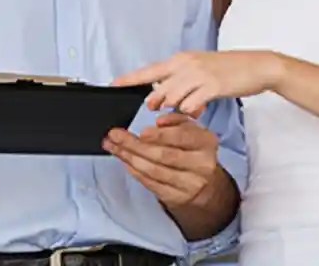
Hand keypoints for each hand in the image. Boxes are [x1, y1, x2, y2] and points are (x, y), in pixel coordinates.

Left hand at [104, 113, 222, 207]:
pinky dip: (134, 171)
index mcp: (206, 143)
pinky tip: (124, 161)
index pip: (183, 137)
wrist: (204, 183)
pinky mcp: (176, 197)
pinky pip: (151, 184)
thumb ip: (176, 120)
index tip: (142, 132)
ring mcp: (189, 184)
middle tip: (115, 135)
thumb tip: (160, 122)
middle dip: (135, 145)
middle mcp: (201, 165)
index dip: (161, 135)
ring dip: (129, 157)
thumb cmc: (192, 150)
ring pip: (154, 171)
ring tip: (113, 146)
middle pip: (164, 156)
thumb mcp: (190, 130)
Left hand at [114, 50, 283, 117]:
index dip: (130, 79)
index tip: (113, 84)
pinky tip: (198, 110)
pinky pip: (191, 104)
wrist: (257, 66)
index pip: (149, 70)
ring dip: (173, 107)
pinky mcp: (212, 86)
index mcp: (181, 60)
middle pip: (158, 87)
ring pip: (172, 97)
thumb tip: (168, 101)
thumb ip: (183, 84)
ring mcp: (199, 75)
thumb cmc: (229, 69)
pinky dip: (190, 111)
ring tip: (184, 108)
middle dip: (154, 102)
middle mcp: (186, 65)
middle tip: (154, 109)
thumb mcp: (201, 71)